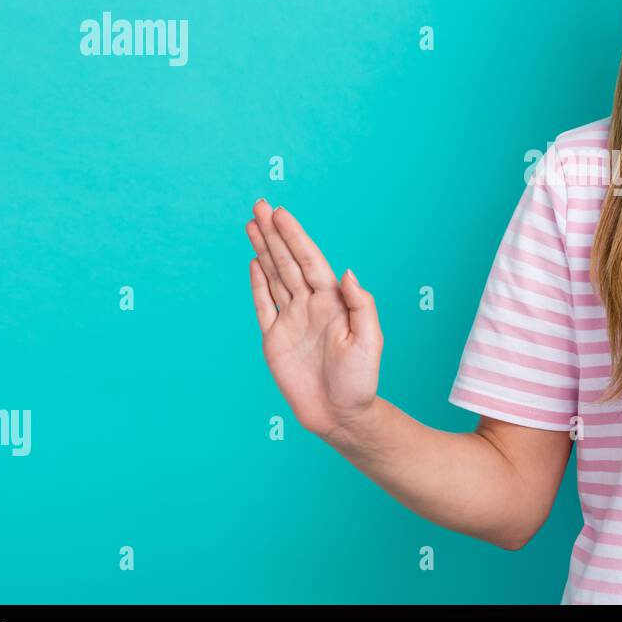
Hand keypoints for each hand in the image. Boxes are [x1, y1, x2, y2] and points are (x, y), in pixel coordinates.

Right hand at [245, 200, 382, 439]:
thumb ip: (361, 305)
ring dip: (263, 250)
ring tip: (252, 225)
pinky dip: (257, 284)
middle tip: (259, 205)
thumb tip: (346, 272)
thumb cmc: (360, 381)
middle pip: (287, 262)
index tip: (281, 213)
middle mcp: (310, 306)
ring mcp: (291, 320)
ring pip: (273, 277)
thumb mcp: (369, 341)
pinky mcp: (274, 339)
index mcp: (332, 302)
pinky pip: (263, 305)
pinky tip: (253, 263)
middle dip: (274, 233)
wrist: (341, 415)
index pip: (309, 261)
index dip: (295, 237)